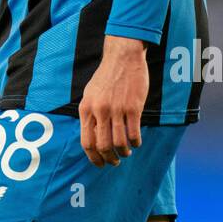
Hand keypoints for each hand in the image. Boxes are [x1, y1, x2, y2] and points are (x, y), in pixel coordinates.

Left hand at [78, 35, 148, 166]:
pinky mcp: (133, 107)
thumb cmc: (106, 77)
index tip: (100, 164)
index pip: (87, 142)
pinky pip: (134, 133)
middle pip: (103, 146)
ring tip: (127, 152)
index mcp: (86, 108)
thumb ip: (90, 115)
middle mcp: (100, 110)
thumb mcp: (90, 95)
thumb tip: (92, 138)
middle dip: (110, 159)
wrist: (122, 57)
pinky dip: (136, 142)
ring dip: (124, 152)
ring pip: (119, 143)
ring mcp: (116, 109)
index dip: (93, 158)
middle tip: (115, 161)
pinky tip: (136, 142)